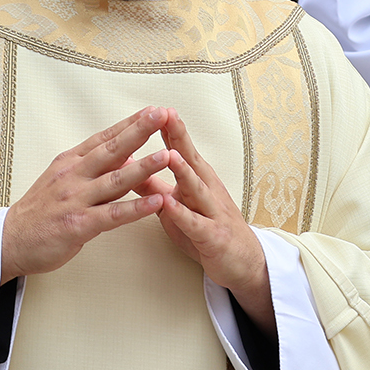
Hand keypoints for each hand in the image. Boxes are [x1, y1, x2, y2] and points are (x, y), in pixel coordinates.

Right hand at [0, 107, 170, 283]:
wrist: (8, 241)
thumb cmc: (42, 209)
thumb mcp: (63, 178)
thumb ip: (94, 168)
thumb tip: (126, 155)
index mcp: (71, 161)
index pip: (106, 137)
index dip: (130, 123)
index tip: (153, 110)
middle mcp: (73, 175)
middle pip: (112, 150)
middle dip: (139, 131)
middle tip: (162, 115)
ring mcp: (76, 200)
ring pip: (115, 181)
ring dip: (143, 168)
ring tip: (167, 155)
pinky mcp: (78, 225)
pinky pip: (112, 215)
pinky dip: (136, 208)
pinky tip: (156, 202)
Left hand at [134, 110, 273, 336]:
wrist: (243, 262)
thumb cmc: (206, 229)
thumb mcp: (177, 204)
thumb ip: (152, 185)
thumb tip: (127, 164)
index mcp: (198, 179)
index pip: (182, 149)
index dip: (169, 129)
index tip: (156, 107)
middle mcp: (207, 190)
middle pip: (191, 160)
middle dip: (178, 138)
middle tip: (166, 115)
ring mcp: (212, 212)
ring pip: (196, 189)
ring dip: (183, 171)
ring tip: (169, 155)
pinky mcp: (212, 236)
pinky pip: (195, 224)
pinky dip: (182, 214)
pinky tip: (169, 205)